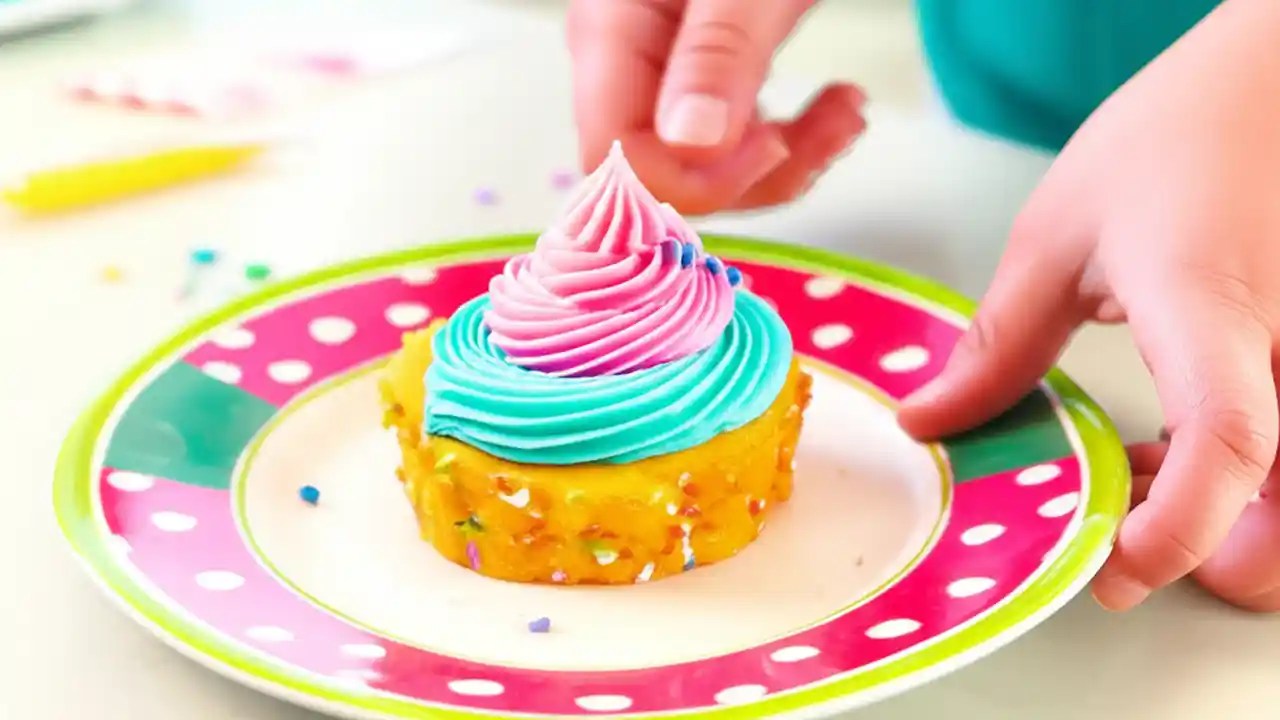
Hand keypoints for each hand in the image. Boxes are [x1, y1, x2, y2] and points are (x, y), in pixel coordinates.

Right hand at [566, 0, 865, 213]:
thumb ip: (719, 51)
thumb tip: (691, 141)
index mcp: (611, 31)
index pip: (612, 159)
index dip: (688, 180)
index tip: (771, 148)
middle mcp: (622, 61)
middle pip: (659, 175)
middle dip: (750, 175)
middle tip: (829, 130)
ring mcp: (659, 70)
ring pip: (700, 168)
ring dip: (783, 161)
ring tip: (847, 111)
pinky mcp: (699, 73)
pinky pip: (728, 140)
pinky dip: (788, 139)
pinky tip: (833, 105)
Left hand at [899, 0, 1279, 612]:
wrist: (1278, 74)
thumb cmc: (1181, 132)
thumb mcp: (1060, 235)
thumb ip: (999, 343)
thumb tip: (929, 421)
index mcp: (1215, 311)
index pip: (1227, 445)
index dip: (1174, 534)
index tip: (1110, 571)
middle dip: (1212, 560)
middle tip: (1118, 537)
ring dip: (1227, 524)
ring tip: (1130, 480)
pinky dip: (1243, 483)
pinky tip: (1171, 446)